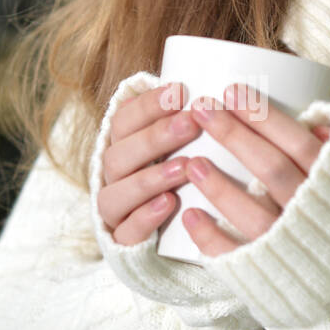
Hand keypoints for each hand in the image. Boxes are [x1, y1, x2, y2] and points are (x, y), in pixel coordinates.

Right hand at [97, 82, 202, 245]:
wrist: (172, 237)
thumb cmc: (183, 178)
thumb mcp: (185, 148)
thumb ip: (187, 123)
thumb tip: (217, 88)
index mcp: (123, 147)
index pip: (123, 120)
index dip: (148, 105)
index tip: (181, 91)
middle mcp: (112, 176)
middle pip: (119, 153)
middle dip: (155, 137)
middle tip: (191, 123)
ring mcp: (115, 210)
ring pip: (117, 192)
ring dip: (150, 177)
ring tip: (184, 167)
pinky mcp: (123, 241)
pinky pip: (126, 230)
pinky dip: (145, 216)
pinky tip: (169, 203)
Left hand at [180, 84, 329, 256]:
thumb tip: (314, 119)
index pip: (298, 143)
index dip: (265, 117)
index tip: (231, 92)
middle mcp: (311, 214)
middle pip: (272, 169)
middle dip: (234, 136)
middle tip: (201, 110)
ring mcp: (288, 245)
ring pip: (254, 215)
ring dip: (220, 188)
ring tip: (191, 163)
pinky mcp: (267, 272)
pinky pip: (236, 256)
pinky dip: (212, 237)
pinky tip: (190, 216)